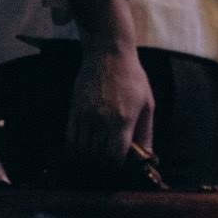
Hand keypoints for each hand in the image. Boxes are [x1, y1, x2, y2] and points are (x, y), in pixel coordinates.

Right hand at [61, 0, 153, 167]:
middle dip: (102, 162)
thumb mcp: (147, 103)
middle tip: (107, 158)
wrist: (109, 53)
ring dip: (88, 156)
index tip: (119, 161)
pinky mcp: (74, 109)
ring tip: (95, 153)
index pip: (114, 156)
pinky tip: (83, 144)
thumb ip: (146, 132)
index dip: (116, 164)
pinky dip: (75, 146)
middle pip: (96, 156)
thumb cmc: (133, 78)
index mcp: (124, 120)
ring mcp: (86, 115)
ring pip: (80, 149)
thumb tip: (147, 156)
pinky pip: (69, 137)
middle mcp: (102, 120)